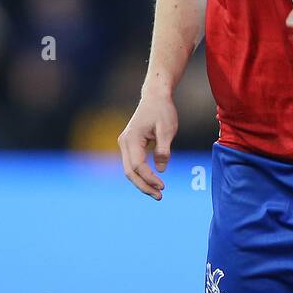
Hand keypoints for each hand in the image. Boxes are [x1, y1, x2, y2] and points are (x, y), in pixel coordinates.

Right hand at [118, 85, 177, 199]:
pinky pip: (132, 164)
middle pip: (129, 171)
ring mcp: (125, 144)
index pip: (137, 165)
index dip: (149, 178)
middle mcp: (124, 142)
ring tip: (157, 193)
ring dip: (142, 182)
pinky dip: (141, 175)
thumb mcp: (167, 129)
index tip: (163, 187)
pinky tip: (152, 182)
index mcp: (132, 138)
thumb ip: (163, 149)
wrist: (155, 97)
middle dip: (143, 186)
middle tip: (159, 196)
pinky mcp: (129, 145)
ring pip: (129, 170)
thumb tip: (160, 170)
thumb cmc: (162, 111)